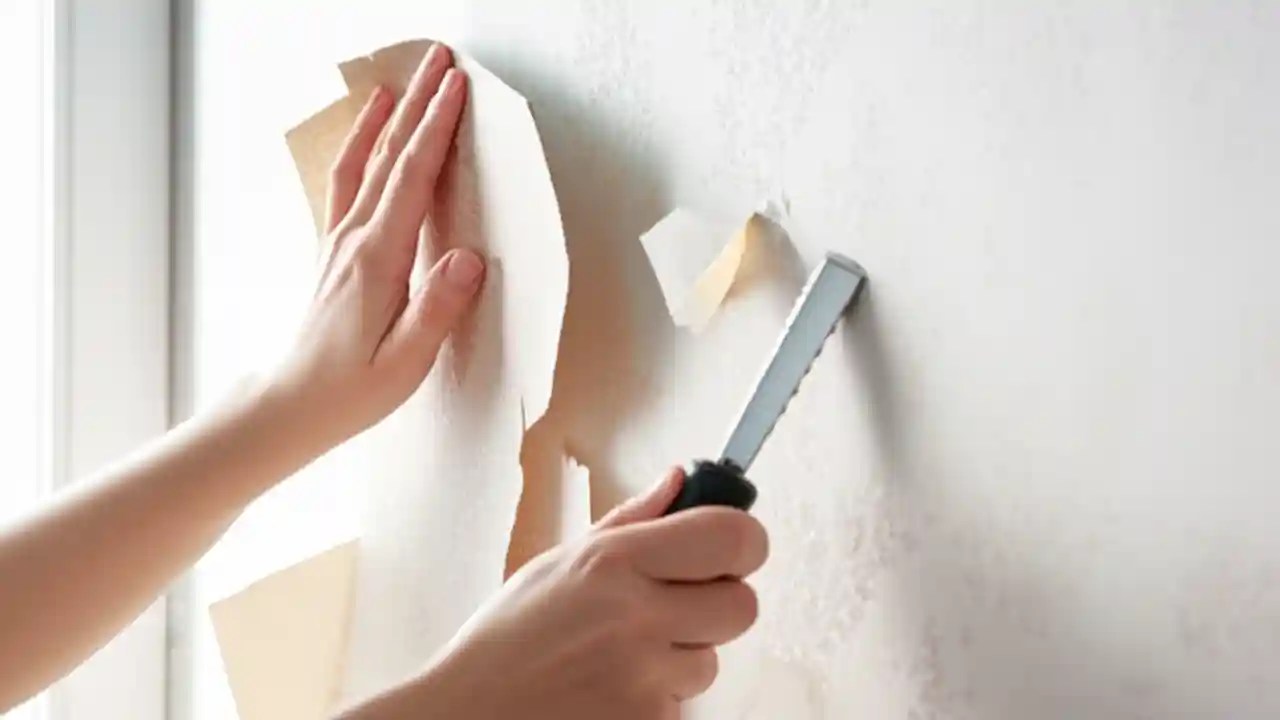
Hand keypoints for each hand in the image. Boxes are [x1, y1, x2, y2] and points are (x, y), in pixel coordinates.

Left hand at [270, 43, 480, 453]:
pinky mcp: (335, 251)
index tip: (456, 89)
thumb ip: (436, 309)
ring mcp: (339, 242)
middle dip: (418, 105)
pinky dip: (360, 149)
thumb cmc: (351, 391)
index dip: (436, 130)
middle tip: (439, 62)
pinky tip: (368, 136)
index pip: (411, 180)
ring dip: (387, 119)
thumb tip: (467, 258)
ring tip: (403, 83)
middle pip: (388, 156)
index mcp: (376, 260)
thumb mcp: (403, 363)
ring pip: (365, 164)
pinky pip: (347, 184)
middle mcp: (353, 240)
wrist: (292, 406)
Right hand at [340, 469, 768, 719]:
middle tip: (675, 609)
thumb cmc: (508, 639)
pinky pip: (682, 704)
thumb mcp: (559, 563)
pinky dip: (656, 699)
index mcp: (614, 561)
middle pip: (743, 605)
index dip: (744, 543)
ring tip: (618, 658)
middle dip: (719, 606)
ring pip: (712, 660)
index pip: (732, 537)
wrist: (468, 715)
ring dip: (680, 659)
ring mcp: (645, 677)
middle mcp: (636, 616)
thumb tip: (680, 480)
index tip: (731, 549)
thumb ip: (631, 522)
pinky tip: (609, 691)